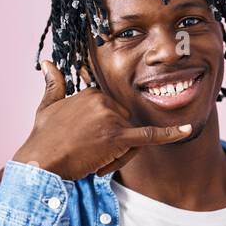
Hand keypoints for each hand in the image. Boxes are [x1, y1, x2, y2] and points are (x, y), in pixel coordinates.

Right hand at [11, 59, 192, 180]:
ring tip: (91, 160)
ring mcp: (112, 117)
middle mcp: (104, 100)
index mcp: (92, 92)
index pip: (115, 115)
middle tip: (88, 155)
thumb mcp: (47, 107)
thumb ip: (53, 84)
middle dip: (114, 145)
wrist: (41, 163)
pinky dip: (169, 134)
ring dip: (116, 156)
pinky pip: (148, 136)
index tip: (84, 143)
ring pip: (131, 140)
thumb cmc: (43, 139)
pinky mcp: (118, 136)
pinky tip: (185, 130)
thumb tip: (48, 62)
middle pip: (126, 127)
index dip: (104, 134)